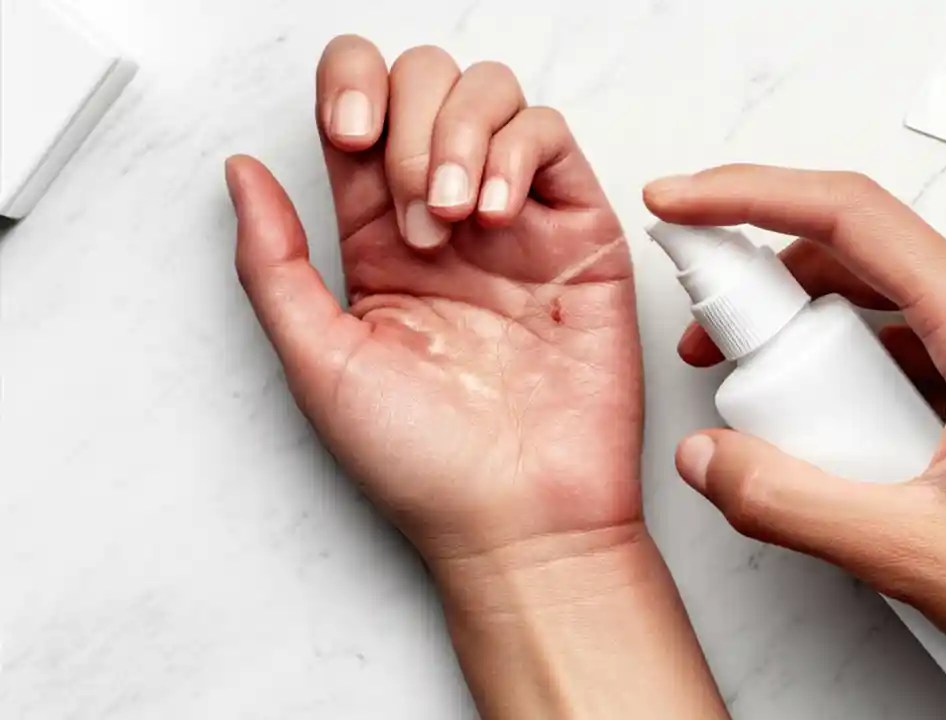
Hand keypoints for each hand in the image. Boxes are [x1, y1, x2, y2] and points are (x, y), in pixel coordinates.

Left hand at [226, 35, 640, 563]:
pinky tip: (498, 215)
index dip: (350, 88)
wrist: (519, 517)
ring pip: (493, 95)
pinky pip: (552, 139)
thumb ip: (273, 261)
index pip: (360, 110)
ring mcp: (517, 224)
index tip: (346, 135)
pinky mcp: (579, 236)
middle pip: (427, 83)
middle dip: (410, 124)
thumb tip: (240, 171)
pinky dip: (519, 153)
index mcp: (376, 241)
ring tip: (457, 217)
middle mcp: (445, 218)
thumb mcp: (318, 363)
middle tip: (410, 209)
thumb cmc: (424, 464)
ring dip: (462, 135)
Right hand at [645, 164, 945, 718]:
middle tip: (711, 344)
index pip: (849, 215)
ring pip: (880, 286)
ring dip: (810, 327)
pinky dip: (853, 354)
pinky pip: (910, 323)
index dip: (747, 196)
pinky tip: (832, 423)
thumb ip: (788, 501)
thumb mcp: (912, 553)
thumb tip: (708, 454)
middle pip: (856, 247)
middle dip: (767, 286)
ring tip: (772, 405)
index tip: (681, 203)